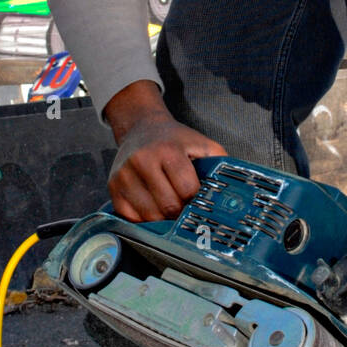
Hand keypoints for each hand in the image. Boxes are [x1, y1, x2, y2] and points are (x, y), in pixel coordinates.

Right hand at [104, 80, 225, 221]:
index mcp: (168, 150)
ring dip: (164, 218)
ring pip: (150, 216)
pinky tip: (152, 207)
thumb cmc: (174, 140)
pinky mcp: (113, 188)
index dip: (195, 200)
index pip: (187, 190)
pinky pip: (132, 219)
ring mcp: (125, 176)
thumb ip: (218, 163)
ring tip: (169, 207)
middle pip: (169, 206)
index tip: (197, 199)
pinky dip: (145, 220)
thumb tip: (232, 193)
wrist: (140, 127)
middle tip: (184, 206)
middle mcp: (143, 161)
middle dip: (180, 211)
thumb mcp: (200, 143)